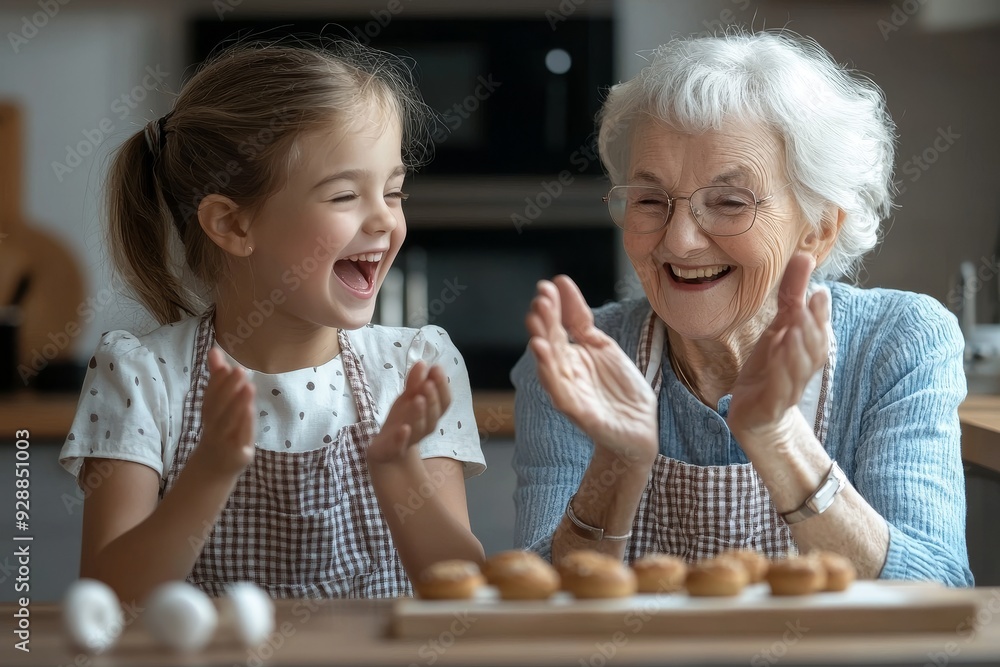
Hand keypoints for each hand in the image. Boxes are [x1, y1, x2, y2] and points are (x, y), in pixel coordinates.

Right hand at [196, 347, 255, 474]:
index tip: (227, 366)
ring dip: (237, 405)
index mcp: (210, 413)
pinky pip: (239, 439)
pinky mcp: (236, 453)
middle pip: (218, 407)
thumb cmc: (220, 428)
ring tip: (249, 387)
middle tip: (240, 370)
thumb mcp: (218, 404)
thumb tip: (214, 350)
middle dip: (228, 389)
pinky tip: (250, 411)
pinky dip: (243, 426)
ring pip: (228, 423)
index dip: (218, 382)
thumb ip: (217, 378)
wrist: (215, 467)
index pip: (211, 395)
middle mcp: (213, 426)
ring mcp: (223, 441)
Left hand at [368, 361, 450, 465]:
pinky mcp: (394, 449)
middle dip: (432, 398)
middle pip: (434, 414)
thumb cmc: (403, 418)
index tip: (437, 368)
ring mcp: (411, 438)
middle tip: (428, 383)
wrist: (387, 447)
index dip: (442, 386)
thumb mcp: (408, 396)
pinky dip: (402, 438)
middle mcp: (425, 426)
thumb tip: (422, 362)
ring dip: (420, 414)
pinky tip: (403, 428)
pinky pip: (400, 445)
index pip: (444, 401)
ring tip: (418, 399)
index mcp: (431, 413)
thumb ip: (415, 381)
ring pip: (419, 428)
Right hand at [526, 275, 657, 464]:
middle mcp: (567, 369)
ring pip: (549, 365)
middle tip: (541, 298)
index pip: (560, 324)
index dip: (556, 305)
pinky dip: (548, 373)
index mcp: (573, 353)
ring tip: (535, 323)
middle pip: (551, 341)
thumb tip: (562, 283)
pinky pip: (559, 391)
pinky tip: (541, 354)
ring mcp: (571, 390)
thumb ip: (582, 320)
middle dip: (545, 320)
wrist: (639, 429)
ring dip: (541, 344)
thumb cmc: (620, 389)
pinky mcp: (578, 411)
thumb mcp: (603, 346)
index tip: (550, 284)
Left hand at [728, 253, 829, 438]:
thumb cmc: (769, 368)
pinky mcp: (772, 404)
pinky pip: (780, 389)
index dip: (820, 314)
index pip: (819, 330)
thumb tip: (805, 255)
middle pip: (815, 349)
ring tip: (791, 328)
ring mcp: (789, 387)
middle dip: (811, 328)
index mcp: (807, 350)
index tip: (818, 293)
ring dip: (797, 349)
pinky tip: (777, 356)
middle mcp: (803, 368)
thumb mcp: (777, 326)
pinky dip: (781, 372)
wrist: (754, 416)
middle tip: (803, 307)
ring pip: (799, 369)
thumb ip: (791, 294)